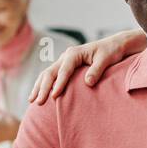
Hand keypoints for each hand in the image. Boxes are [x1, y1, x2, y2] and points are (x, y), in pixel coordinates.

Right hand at [29, 30, 146, 103]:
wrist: (114, 45)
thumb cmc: (111, 51)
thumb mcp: (106, 59)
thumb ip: (96, 70)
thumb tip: (88, 83)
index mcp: (74, 53)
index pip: (64, 70)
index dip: (59, 83)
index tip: (54, 96)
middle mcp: (66, 56)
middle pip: (50, 72)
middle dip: (43, 88)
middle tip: (38, 102)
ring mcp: (64, 61)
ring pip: (47, 74)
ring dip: (39, 87)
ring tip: (31, 100)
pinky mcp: (66, 67)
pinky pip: (52, 76)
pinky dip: (43, 85)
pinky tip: (39, 94)